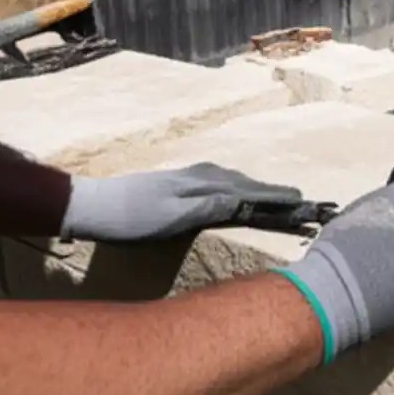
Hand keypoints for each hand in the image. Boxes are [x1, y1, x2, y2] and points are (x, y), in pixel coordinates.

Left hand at [62, 163, 302, 241]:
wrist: (92, 205)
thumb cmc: (131, 218)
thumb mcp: (170, 218)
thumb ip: (207, 207)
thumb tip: (242, 200)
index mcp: (204, 185)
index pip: (248, 191)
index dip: (274, 196)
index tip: (301, 199)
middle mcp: (201, 176)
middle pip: (245, 183)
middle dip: (271, 191)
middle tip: (297, 198)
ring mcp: (188, 177)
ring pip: (233, 180)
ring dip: (255, 188)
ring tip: (273, 196)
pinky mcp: (178, 183)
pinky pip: (220, 182)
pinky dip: (236, 186)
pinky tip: (233, 190)